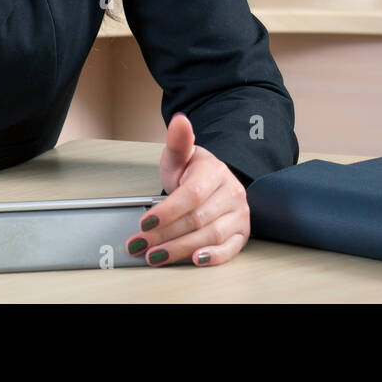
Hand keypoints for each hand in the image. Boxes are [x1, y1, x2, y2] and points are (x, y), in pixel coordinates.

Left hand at [126, 112, 249, 266]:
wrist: (213, 183)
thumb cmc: (193, 173)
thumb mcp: (179, 157)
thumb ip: (177, 142)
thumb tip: (179, 121)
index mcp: (215, 172)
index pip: (191, 195)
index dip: (167, 212)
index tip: (145, 224)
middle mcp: (232, 193)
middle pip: (197, 219)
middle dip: (164, 235)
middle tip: (140, 245)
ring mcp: (239, 214)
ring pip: (210, 236)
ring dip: (180, 250)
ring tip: (155, 256)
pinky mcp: (241, 233)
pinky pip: (230, 249)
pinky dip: (213, 257)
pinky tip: (195, 260)